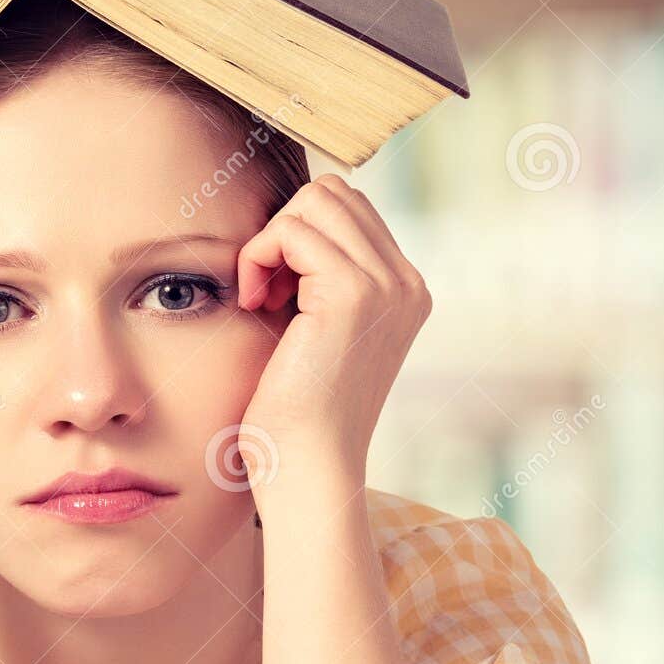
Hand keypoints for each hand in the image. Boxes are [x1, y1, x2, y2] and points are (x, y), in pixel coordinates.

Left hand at [235, 175, 430, 482]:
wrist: (308, 469)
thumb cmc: (298, 417)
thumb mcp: (318, 336)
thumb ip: (320, 282)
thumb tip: (290, 225)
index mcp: (405, 292)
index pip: (350, 210)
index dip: (299, 237)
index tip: (278, 294)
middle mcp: (406, 283)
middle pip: (334, 194)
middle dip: (285, 231)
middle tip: (267, 292)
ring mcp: (386, 285)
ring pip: (315, 201)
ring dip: (271, 242)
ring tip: (262, 297)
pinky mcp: (352, 293)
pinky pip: (291, 229)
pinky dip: (258, 257)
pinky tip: (257, 304)